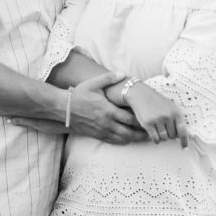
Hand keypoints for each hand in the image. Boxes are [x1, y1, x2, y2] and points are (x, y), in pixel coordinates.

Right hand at [0, 73, 147, 144]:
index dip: (141, 121)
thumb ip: (109, 78)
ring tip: (144, 138)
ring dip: (133, 139)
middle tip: (152, 133)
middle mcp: (106, 123)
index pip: (129, 119)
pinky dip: (122, 142)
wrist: (62, 109)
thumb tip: (122, 74)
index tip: (150, 120)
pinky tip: (128, 140)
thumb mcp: (93, 84)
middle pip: (128, 132)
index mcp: (108, 110)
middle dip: (141, 133)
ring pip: (121, 139)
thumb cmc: (78, 94)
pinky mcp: (96, 135)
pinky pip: (112, 141)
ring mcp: (101, 131)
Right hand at [126, 83, 188, 147]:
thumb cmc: (157, 102)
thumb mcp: (171, 107)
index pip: (183, 131)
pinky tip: (154, 135)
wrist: (141, 95)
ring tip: (159, 130)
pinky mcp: (148, 124)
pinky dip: (156, 139)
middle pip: (172, 136)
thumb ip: (177, 119)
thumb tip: (183, 135)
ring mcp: (157, 120)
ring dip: (162, 137)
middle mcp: (167, 116)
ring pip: (164, 138)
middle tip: (165, 130)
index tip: (184, 147)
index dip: (184, 141)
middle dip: (170, 135)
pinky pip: (155, 138)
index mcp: (175, 112)